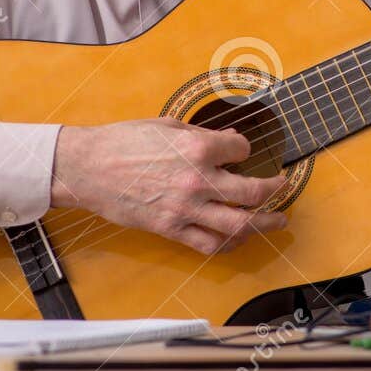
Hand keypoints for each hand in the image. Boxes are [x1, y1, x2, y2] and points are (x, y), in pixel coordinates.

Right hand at [51, 119, 287, 254]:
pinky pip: (208, 244)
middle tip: (281, 188)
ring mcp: (185, 208)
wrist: (88, 167)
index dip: (244, 148)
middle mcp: (197, 179)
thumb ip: (201, 134)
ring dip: (264, 224)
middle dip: (273, 190)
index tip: (241, 151)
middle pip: (252, 192)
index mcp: (197, 147)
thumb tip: (227, 139)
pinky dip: (228, 244)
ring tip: (277, 222)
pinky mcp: (170, 228)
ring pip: (238, 224)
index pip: (241, 149)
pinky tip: (238, 239)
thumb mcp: (167, 125)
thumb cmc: (123, 141)